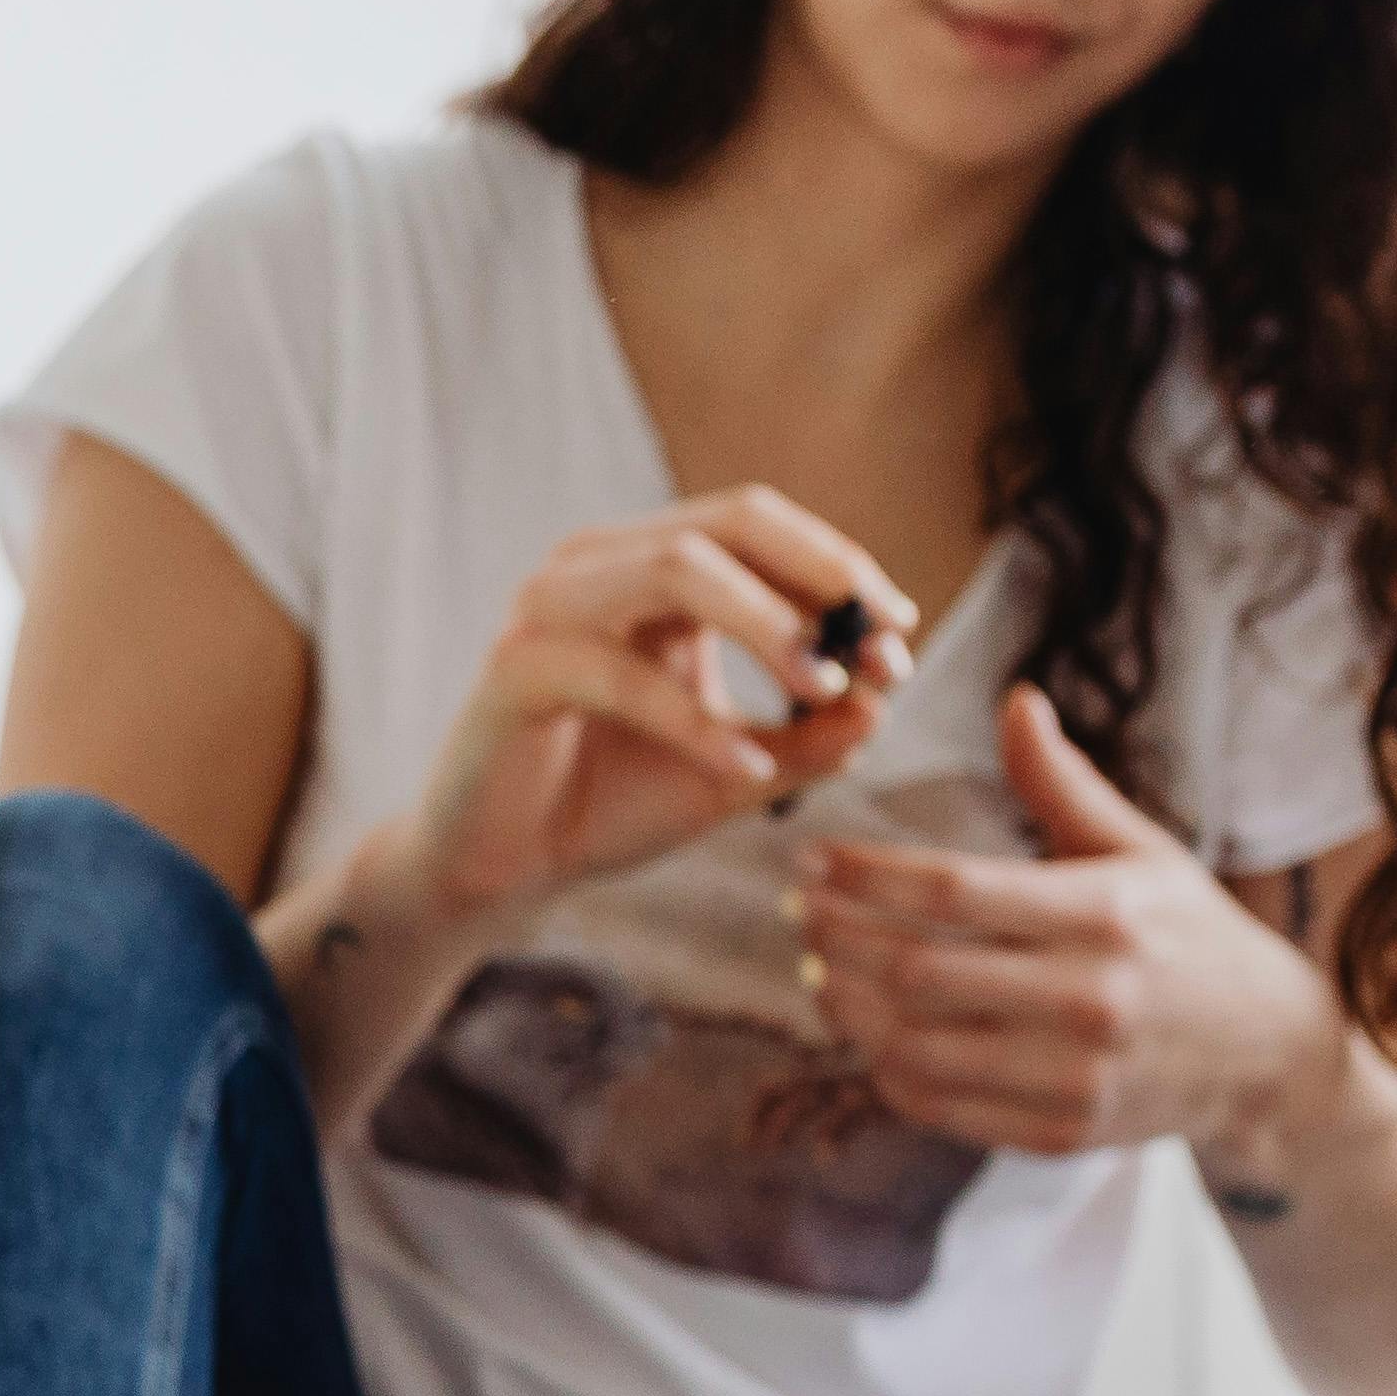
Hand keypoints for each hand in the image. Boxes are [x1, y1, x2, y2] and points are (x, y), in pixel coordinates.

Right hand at [361, 490, 916, 945]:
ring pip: (676, 567)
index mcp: (645, 568)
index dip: (839, 569)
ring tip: (825, 690)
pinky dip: (696, 720)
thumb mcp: (735, 768)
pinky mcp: (514, 669)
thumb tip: (885, 700)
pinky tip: (746, 767)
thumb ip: (809, 736)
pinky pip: (622, 673)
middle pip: (728, 522)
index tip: (899, 638)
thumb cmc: (603, 807)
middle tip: (878, 652)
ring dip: (767, 624)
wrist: (496, 873)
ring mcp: (548, 608)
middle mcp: (594, 566)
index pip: (758, 528)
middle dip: (819, 580)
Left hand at [794, 685, 1350, 1164]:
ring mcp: (1074, 1073)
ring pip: (914, 1047)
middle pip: (918, 972)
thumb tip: (1016, 703)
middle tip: (801, 915)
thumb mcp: (1140, 850)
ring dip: (848, 1011)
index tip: (811, 859)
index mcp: (1104, 913)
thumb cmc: (1189, 934)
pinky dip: (888, 1073)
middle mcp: (1089, 995)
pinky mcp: (1061, 1131)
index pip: (952, 890)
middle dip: (840, 940)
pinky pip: (940, 1106)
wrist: (1270, 1050)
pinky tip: (868, 1037)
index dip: (865, 875)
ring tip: (819, 974)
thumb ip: (1064, 785)